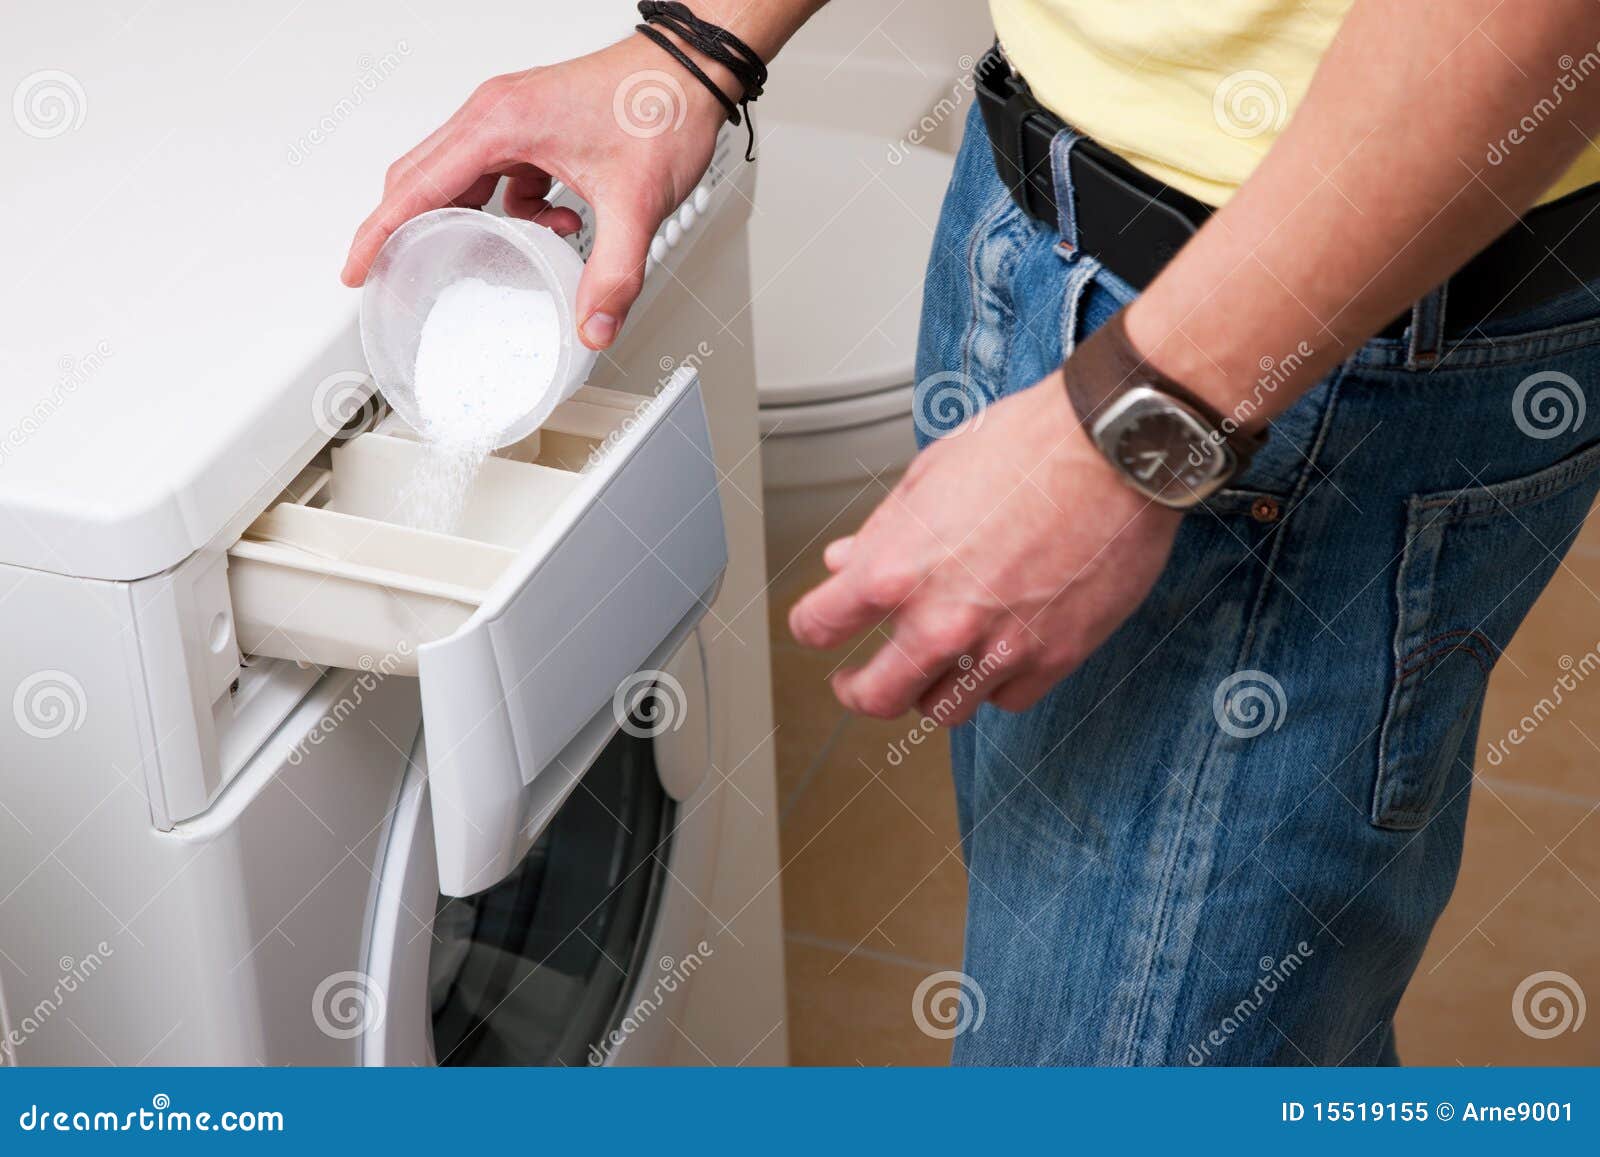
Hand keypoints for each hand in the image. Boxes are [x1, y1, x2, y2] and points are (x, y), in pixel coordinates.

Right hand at [340, 34, 728, 348]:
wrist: (692, 70)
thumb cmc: (660, 108)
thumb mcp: (637, 204)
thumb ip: (614, 274)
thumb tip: (593, 324)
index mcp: (500, 123)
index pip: (415, 186)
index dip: (380, 233)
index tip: (357, 270)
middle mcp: (495, 113)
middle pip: (422, 178)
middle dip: (410, 230)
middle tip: (400, 275)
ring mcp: (512, 116)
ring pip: (461, 176)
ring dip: (473, 220)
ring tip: (493, 257)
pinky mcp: (533, 125)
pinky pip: (499, 173)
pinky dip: (514, 207)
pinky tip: (554, 225)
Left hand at [788, 373, 1183, 723]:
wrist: (1115, 450)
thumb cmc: (1029, 446)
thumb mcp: (931, 475)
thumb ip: (883, 531)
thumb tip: (846, 560)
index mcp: (896, 569)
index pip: (820, 626)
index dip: (813, 626)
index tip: (819, 626)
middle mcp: (942, 620)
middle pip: (874, 698)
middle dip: (859, 692)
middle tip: (858, 684)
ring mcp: (999, 647)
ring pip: (942, 709)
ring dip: (931, 690)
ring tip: (934, 668)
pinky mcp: (1054, 658)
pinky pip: (1006, 701)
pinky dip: (995, 684)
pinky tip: (996, 656)